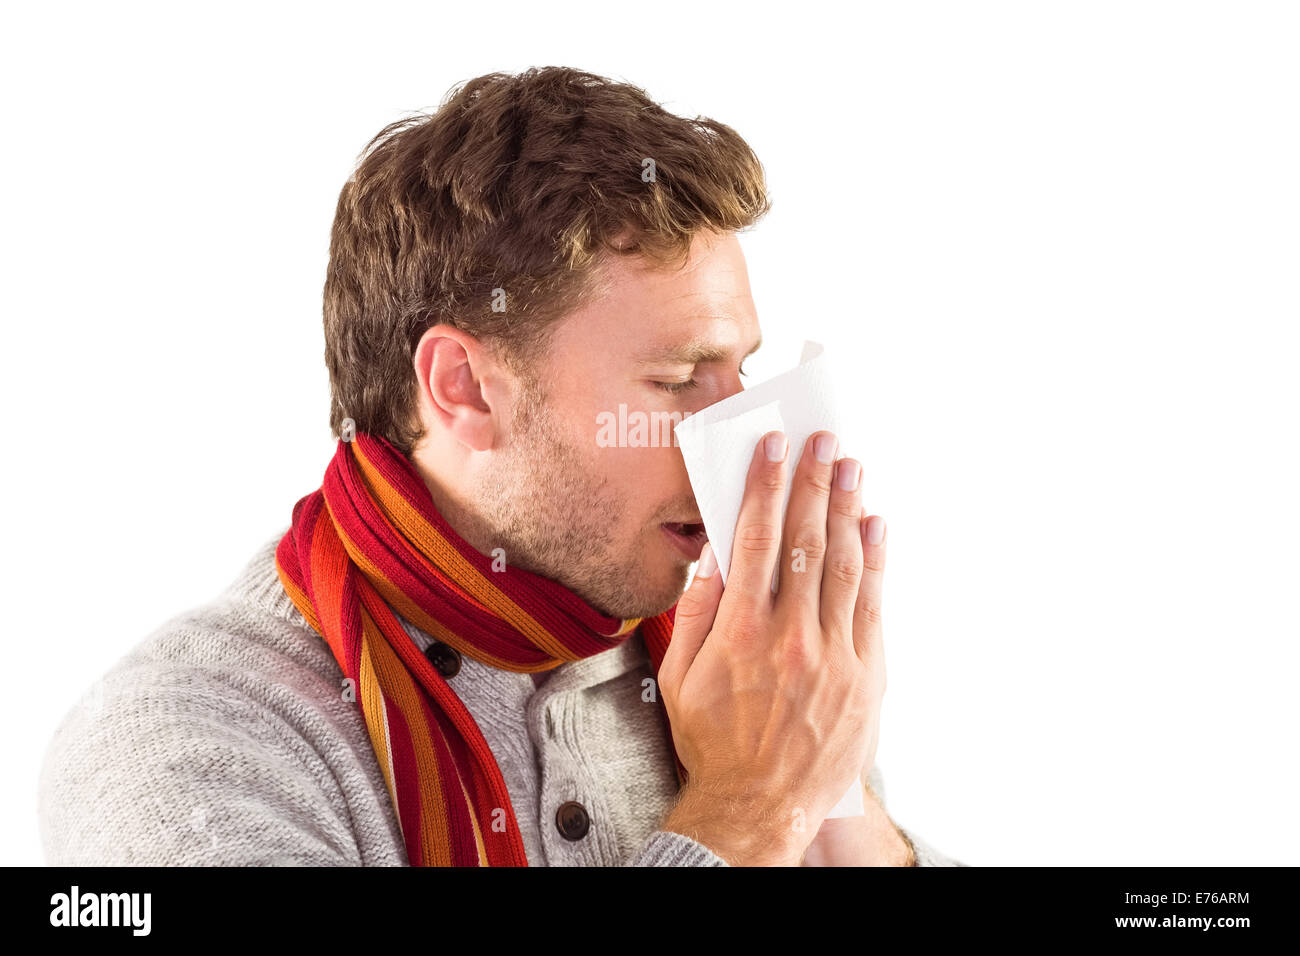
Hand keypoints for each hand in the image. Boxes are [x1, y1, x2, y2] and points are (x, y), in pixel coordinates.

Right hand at [657, 429, 882, 865]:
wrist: (759, 807)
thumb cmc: (715, 742)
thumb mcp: (680, 677)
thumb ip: (697, 612)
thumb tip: (716, 555)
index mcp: (740, 633)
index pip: (757, 538)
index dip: (766, 486)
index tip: (774, 449)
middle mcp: (790, 637)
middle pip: (806, 541)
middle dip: (814, 483)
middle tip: (823, 442)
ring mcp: (834, 657)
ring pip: (843, 565)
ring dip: (847, 510)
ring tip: (851, 468)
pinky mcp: (866, 676)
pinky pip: (873, 606)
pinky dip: (874, 561)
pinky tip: (874, 527)